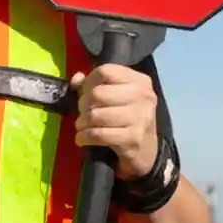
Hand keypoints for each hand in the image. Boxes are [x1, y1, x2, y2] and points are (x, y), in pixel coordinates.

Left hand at [70, 64, 159, 180]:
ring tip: (81, 126)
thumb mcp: (116, 96)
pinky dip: (85, 137)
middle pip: (98, 93)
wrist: (146, 151)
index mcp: (139, 81)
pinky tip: (82, 138)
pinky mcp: (133, 139)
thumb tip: (76, 79)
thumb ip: (94, 84)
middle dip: (83, 104)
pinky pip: (98, 134)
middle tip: (83, 112)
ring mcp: (140, 118)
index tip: (85, 93)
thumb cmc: (127, 118)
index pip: (106, 71)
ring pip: (96, 115)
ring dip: (82, 122)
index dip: (89, 82)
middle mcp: (143, 96)